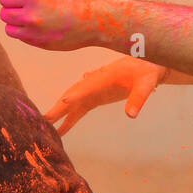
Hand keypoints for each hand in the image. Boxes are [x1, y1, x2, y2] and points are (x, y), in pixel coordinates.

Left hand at [0, 0, 105, 50]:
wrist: (95, 19)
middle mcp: (32, 16)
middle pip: (4, 13)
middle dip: (12, 7)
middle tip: (29, 4)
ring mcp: (35, 33)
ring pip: (9, 28)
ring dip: (15, 20)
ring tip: (33, 14)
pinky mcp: (39, 44)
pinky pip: (20, 37)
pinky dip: (24, 31)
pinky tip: (40, 24)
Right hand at [47, 57, 167, 134]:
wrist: (146, 64)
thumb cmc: (147, 71)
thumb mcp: (146, 84)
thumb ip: (138, 98)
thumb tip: (131, 115)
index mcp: (105, 77)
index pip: (88, 87)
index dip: (76, 95)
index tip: (63, 102)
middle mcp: (94, 83)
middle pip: (73, 95)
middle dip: (59, 107)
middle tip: (46, 119)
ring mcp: (93, 90)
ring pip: (73, 102)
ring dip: (61, 114)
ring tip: (48, 127)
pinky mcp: (96, 96)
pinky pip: (80, 108)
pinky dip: (70, 117)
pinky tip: (62, 128)